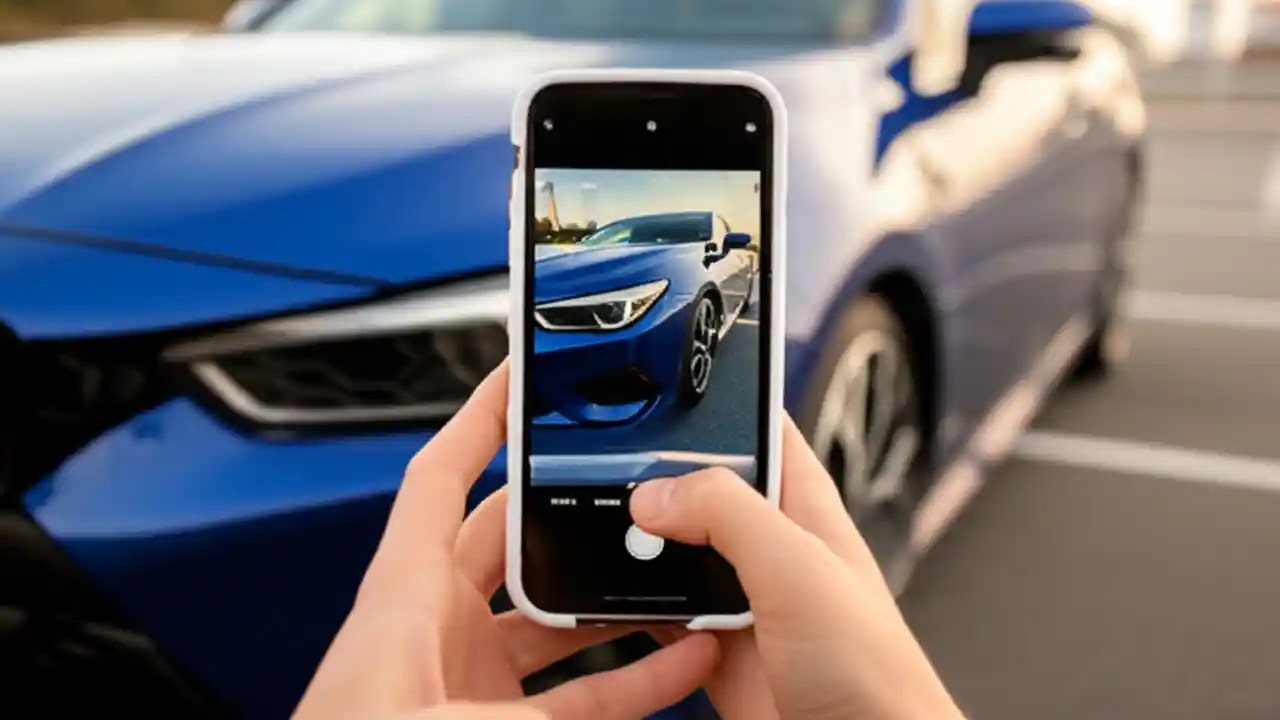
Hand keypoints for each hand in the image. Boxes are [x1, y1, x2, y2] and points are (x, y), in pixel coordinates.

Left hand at [296, 363, 718, 719]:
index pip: (441, 477)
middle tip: (631, 484)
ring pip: (555, 618)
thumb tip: (616, 683)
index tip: (523, 376)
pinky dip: (630, 675)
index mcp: (403, 596)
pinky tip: (682, 660)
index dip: (481, 419)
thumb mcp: (438, 715)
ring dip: (613, 599)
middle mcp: (437, 626)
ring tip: (672, 575)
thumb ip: (536, 701)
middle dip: (572, 510)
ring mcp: (469, 678)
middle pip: (515, 539)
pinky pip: (578, 689)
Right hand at [632, 417, 962, 719]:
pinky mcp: (711, 646)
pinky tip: (610, 593)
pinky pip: (658, 610)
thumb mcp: (799, 568)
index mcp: (803, 505)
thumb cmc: (873, 671)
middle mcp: (769, 545)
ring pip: (672, 549)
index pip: (759, 430)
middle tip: (614, 474)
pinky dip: (629, 601)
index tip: (660, 398)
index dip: (716, 409)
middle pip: (700, 488)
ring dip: (638, 543)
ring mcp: (739, 597)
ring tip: (603, 529)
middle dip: (657, 479)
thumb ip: (729, 513)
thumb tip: (657, 490)